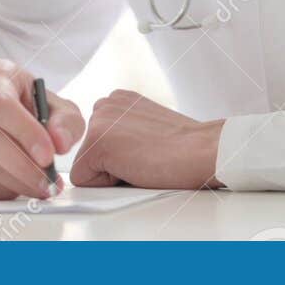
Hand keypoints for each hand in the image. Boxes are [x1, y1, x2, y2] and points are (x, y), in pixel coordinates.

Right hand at [0, 58, 83, 200]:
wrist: (2, 110)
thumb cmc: (30, 106)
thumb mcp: (58, 107)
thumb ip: (66, 122)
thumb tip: (60, 143)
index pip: (0, 106)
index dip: (25, 134)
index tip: (48, 157)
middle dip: (25, 168)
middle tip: (50, 184)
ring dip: (17, 183)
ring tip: (40, 186)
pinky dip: (1, 191)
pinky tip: (17, 185)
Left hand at [70, 89, 223, 189]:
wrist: (202, 150)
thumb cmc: (184, 148)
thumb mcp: (146, 127)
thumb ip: (123, 131)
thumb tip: (109, 154)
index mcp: (117, 100)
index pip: (97, 142)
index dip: (119, 158)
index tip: (145, 151)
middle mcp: (104, 104)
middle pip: (87, 154)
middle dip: (111, 165)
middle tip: (145, 157)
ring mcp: (99, 121)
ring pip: (85, 167)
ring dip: (110, 173)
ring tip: (141, 162)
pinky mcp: (97, 142)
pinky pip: (83, 180)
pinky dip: (107, 184)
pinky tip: (134, 168)